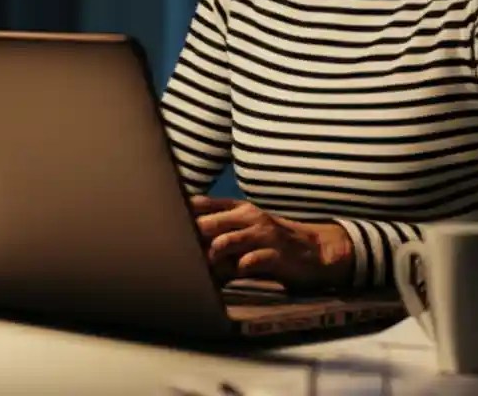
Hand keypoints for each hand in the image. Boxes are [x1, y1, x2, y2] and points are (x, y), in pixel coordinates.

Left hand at [191, 195, 353, 289]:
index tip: (161, 225)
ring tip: (203, 269)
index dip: (180, 213)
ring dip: (212, 255)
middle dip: (191, 238)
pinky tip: (234, 273)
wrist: (316, 250)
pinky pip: (252, 260)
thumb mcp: (245, 228)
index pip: (201, 204)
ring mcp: (263, 235)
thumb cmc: (272, 241)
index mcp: (238, 208)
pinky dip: (239, 267)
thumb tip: (183, 240)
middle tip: (176, 253)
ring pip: (227, 241)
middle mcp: (249, 217)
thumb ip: (218, 230)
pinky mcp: (277, 255)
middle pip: (208, 223)